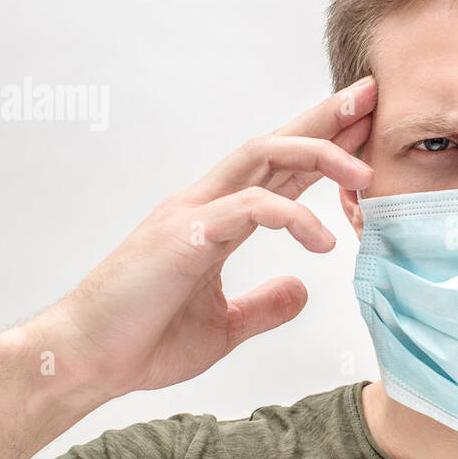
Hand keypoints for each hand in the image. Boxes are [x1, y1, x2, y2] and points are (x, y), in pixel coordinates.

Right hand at [39, 78, 376, 398]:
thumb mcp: (224, 326)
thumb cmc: (141, 341)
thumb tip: (300, 291)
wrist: (85, 361)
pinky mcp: (182, 237)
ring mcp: (191, 214)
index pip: (278, 168)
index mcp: (215, 219)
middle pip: (274, 143)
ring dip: (317, 154)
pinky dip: (290, 215)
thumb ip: (263, 305)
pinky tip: (322, 240)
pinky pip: (247, 208)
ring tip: (364, 175)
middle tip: (372, 97)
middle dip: (325, 118)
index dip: (322, 144)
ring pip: (261, 156)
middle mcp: (204, 204)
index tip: (364, 126)